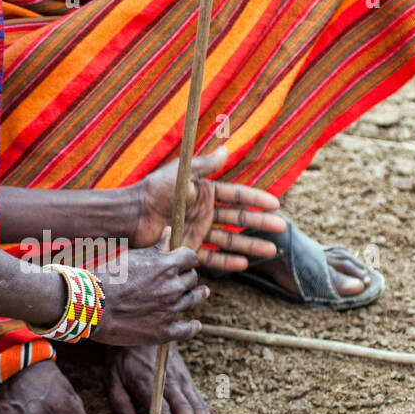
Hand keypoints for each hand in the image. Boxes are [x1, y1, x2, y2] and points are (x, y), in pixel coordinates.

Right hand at [95, 230, 208, 347]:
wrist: (91, 306)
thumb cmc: (108, 277)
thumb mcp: (132, 257)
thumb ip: (156, 247)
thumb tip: (170, 231)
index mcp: (166, 266)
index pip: (190, 258)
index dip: (187, 259)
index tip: (185, 262)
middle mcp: (172, 288)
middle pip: (192, 279)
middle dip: (188, 277)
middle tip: (185, 278)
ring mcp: (169, 311)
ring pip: (192, 301)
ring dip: (196, 296)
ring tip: (201, 294)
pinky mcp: (163, 332)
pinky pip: (187, 330)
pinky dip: (192, 326)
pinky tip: (195, 324)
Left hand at [106, 343, 214, 413]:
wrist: (146, 329)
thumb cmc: (124, 357)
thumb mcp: (112, 376)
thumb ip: (120, 401)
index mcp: (146, 382)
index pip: (160, 406)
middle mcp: (167, 381)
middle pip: (183, 408)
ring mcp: (181, 379)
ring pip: (195, 405)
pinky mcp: (188, 379)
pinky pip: (200, 400)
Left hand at [134, 146, 285, 268]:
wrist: (132, 213)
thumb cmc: (155, 190)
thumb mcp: (183, 173)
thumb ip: (206, 165)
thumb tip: (227, 149)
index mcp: (205, 192)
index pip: (237, 196)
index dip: (257, 200)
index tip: (276, 204)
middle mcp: (205, 212)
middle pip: (239, 219)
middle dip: (261, 224)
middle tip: (282, 229)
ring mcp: (198, 231)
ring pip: (230, 240)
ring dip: (250, 245)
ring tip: (272, 251)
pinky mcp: (189, 248)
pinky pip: (212, 256)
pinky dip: (227, 261)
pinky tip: (244, 264)